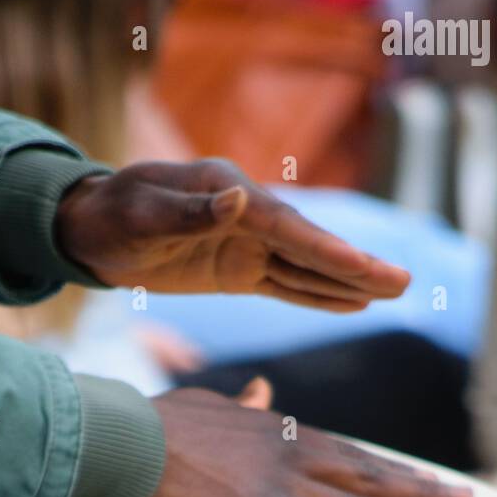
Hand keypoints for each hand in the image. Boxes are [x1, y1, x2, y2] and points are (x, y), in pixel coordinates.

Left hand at [57, 160, 410, 311]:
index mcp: (228, 192)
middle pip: (309, 245)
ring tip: (395, 293)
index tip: (362, 266)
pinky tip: (351, 303)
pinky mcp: (238, 270)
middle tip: (405, 282)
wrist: (91, 228)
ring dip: (348, 282)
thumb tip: (238, 199)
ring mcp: (246, 243)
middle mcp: (246, 214)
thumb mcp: (141, 214)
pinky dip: (317, 295)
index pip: (285, 227)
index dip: (325, 249)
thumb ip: (188, 211)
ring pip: (305, 267)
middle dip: (356, 266)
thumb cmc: (112, 215)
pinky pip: (284, 285)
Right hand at [141, 389, 472, 496]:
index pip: (348, 453)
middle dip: (422, 488)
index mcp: (280, 430)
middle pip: (371, 471)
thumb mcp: (207, 406)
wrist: (125, 436)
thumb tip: (261, 390)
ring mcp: (284, 478)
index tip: (422, 483)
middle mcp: (293, 450)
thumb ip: (240, 405)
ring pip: (365, 494)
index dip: (388, 471)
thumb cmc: (157, 426)